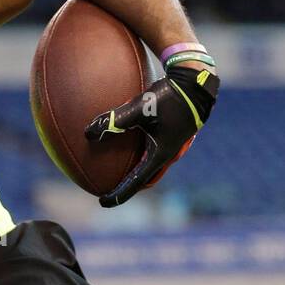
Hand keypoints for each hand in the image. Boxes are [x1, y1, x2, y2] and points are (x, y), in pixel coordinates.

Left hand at [85, 57, 219, 207]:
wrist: (196, 82)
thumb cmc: (169, 95)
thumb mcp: (139, 108)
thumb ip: (114, 120)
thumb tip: (88, 133)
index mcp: (160, 156)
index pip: (135, 183)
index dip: (118, 194)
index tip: (103, 202)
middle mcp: (168, 155)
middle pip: (144, 179)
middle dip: (127, 186)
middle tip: (111, 189)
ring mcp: (173, 146)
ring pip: (151, 166)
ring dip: (136, 171)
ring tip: (121, 170)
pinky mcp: (174, 135)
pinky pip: (155, 152)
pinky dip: (142, 156)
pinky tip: (134, 143)